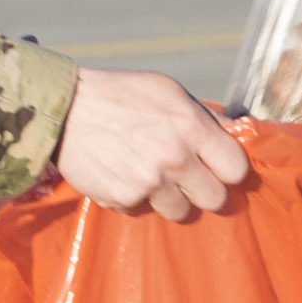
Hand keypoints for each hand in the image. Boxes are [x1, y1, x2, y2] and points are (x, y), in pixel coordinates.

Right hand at [54, 68, 251, 220]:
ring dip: (170, 198)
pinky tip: (123, 174)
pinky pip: (142, 210)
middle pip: (215, 199)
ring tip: (151, 176)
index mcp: (192, 128)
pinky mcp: (123, 200)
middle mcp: (174, 160)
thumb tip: (235, 132)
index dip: (229, 170)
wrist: (64, 110)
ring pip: (180, 211)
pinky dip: (136, 198)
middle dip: (205, 190)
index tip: (218, 168)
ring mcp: (148, 185)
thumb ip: (204, 116)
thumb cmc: (120, 94)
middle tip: (189, 178)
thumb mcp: (168, 91)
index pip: (237, 170)